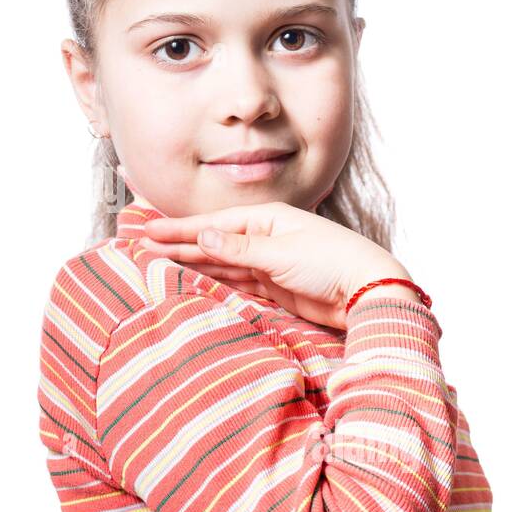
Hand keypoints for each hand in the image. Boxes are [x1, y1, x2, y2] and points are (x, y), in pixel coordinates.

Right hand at [138, 200, 412, 329]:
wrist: (368, 291)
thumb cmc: (333, 262)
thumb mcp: (280, 253)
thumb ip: (238, 249)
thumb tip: (202, 238)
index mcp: (266, 219)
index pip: (212, 225)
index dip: (178, 229)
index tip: (148, 231)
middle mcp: (263, 238)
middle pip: (211, 242)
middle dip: (177, 244)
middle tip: (142, 245)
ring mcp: (267, 263)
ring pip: (219, 263)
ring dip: (190, 262)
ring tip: (157, 262)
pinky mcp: (274, 287)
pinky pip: (234, 281)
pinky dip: (212, 280)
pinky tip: (192, 279)